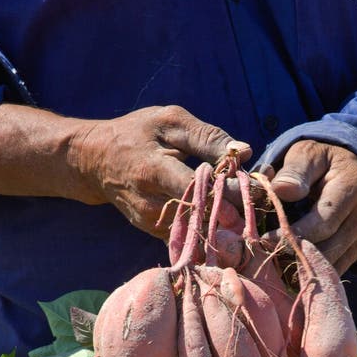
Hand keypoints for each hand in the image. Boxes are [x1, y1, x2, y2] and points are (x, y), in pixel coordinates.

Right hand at [71, 105, 250, 237]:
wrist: (95, 162)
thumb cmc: (135, 134)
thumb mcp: (169, 121)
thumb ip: (207, 136)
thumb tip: (244, 152)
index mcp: (154, 170)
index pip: (198, 188)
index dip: (229, 191)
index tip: (257, 185)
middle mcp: (151, 203)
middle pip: (202, 214)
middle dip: (235, 209)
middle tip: (261, 201)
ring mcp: (152, 223)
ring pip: (199, 230)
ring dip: (227, 222)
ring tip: (249, 210)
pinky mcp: (155, 233)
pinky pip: (191, 235)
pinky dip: (211, 227)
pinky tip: (228, 217)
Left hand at [264, 141, 356, 274]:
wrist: (351, 167)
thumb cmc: (321, 160)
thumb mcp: (307, 153)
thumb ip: (294, 170)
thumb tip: (281, 190)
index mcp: (352, 185)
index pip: (324, 222)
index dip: (294, 234)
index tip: (265, 238)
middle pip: (329, 247)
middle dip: (297, 254)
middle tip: (268, 256)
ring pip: (334, 262)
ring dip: (304, 266)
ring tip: (277, 263)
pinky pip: (337, 267)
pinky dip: (314, 270)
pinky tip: (292, 267)